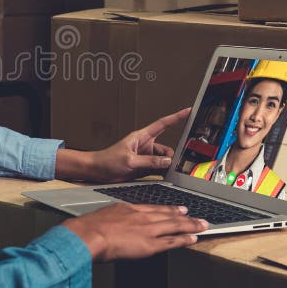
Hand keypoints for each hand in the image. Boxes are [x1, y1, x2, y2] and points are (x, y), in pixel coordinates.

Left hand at [56, 108, 189, 182]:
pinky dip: (162, 172)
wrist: (97, 171)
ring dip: (166, 166)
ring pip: (164, 159)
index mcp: (141, 136)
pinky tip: (163, 176)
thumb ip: (149, 161)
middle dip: (170, 156)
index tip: (188, 111)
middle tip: (169, 165)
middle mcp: (145, 145)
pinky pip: (159, 168)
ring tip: (161, 173)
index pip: (163, 124)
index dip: (176, 117)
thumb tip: (167, 161)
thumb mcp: (129, 161)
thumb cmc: (107, 160)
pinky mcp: (144, 167)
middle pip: (167, 148)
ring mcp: (145, 156)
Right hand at [62, 203, 207, 261]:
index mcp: (129, 209)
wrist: (89, 234)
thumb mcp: (101, 216)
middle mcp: (141, 217)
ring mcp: (147, 230)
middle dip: (184, 216)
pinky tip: (193, 238)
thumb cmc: (90, 227)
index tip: (177, 209)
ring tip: (202, 225)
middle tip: (196, 216)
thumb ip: (112, 219)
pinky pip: (171, 241)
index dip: (167, 209)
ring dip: (190, 226)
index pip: (153, 208)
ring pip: (174, 226)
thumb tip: (112, 225)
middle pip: (167, 215)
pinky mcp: (149, 244)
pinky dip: (184, 239)